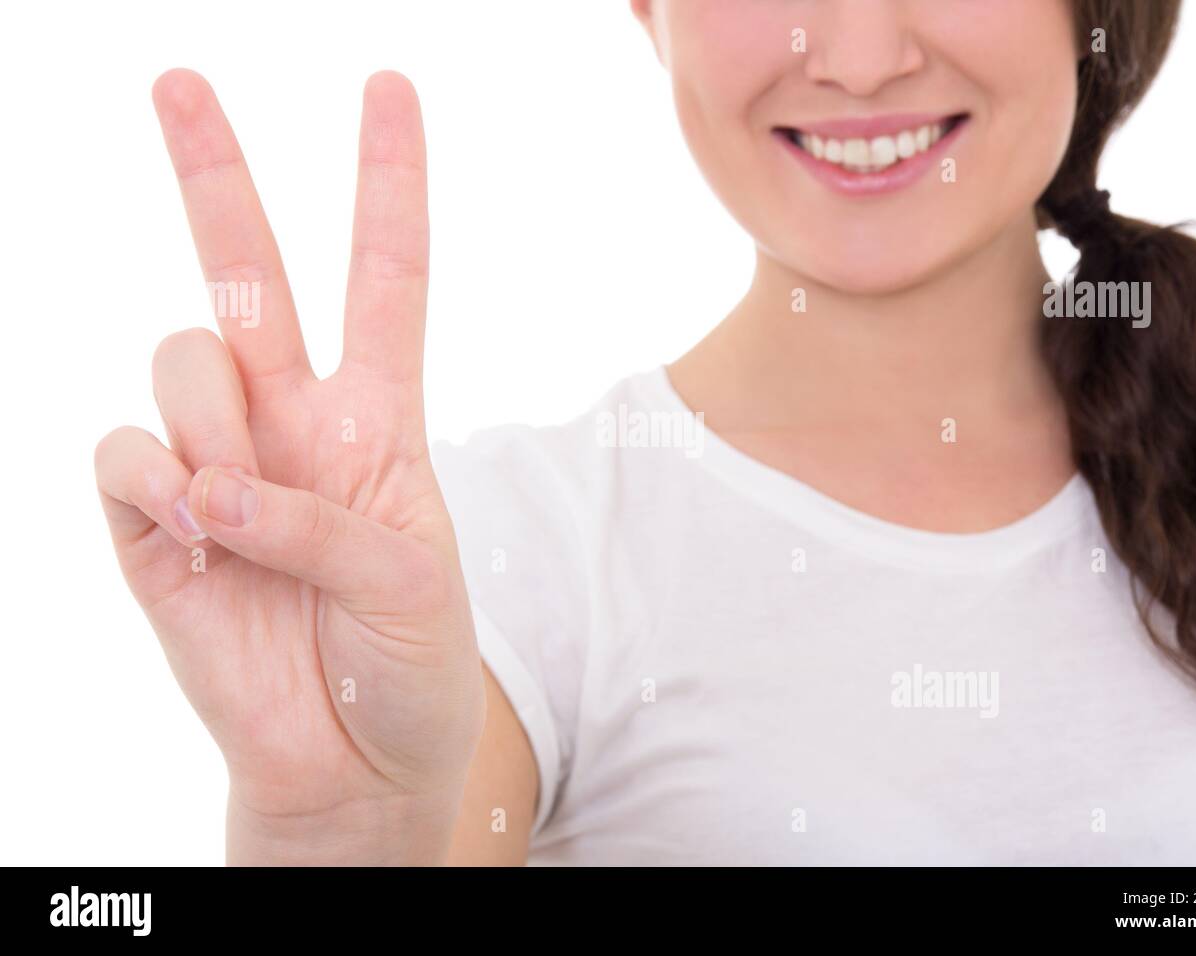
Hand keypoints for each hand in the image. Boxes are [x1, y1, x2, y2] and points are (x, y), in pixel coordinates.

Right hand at [94, 70, 484, 862]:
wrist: (354, 760)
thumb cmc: (406, 662)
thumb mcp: (413, 579)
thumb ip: (322, 517)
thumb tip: (209, 483)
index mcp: (378, 418)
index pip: (386, 277)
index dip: (387, 183)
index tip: (389, 88)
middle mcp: (291, 420)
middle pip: (249, 273)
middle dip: (216, 175)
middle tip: (179, 82)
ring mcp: (215, 462)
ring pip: (180, 360)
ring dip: (212, 423)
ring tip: (239, 512)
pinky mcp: (148, 521)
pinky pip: (122, 453)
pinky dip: (155, 482)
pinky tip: (191, 529)